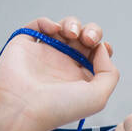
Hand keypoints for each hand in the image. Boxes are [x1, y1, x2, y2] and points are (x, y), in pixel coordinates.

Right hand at [0, 16, 116, 130]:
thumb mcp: (98, 97)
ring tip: (71, 34)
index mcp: (82, 76)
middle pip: (84, 37)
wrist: (23, 108)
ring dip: (72, 24)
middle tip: (87, 39)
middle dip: (91, 31)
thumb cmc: (59, 107)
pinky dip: (47, 22)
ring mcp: (45, 53)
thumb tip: (102, 49)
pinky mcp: (26, 45)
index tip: (102, 47)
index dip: (102, 46)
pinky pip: (38, 25)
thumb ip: (109, 73)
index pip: (97, 54)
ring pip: (63, 28)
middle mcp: (64, 64)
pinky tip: (53, 30)